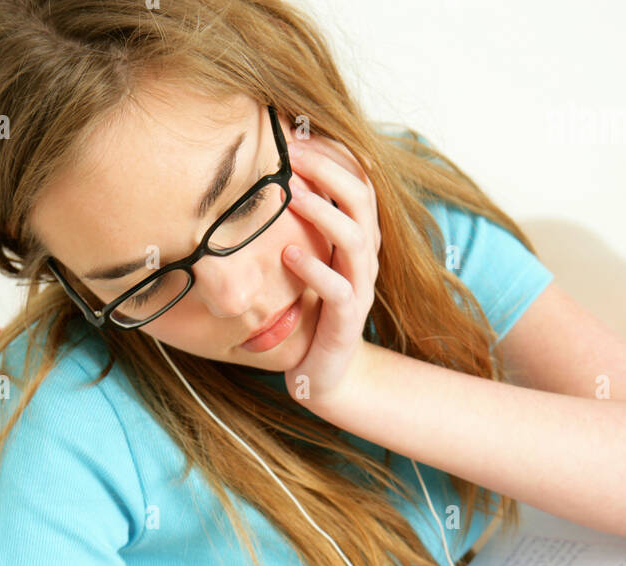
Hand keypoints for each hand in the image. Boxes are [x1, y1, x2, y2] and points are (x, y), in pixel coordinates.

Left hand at [281, 132, 380, 410]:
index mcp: (358, 236)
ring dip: (323, 212)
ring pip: (357, 239)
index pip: (359, 180)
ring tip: (290, 194)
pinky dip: (315, 271)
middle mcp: (365, 257)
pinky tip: (288, 254)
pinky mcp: (348, 320)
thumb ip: (296, 221)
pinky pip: (339, 291)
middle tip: (291, 153)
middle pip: (362, 199)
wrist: (324, 370)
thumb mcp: (304, 256)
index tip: (295, 133)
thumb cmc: (309, 308)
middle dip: (328, 170)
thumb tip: (260, 174)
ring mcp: (360, 288)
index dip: (333, 153)